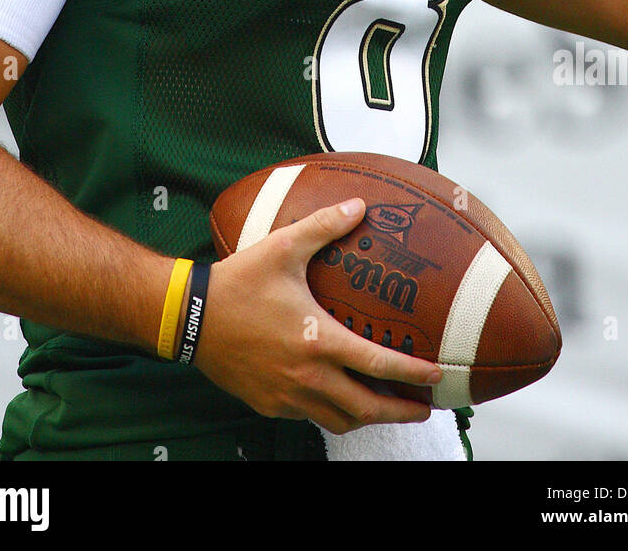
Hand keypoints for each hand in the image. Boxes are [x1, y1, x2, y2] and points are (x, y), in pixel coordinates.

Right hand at [194, 198, 440, 433]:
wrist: (190, 316)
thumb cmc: (239, 281)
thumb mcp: (283, 247)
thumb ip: (324, 227)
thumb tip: (359, 206)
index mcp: (319, 340)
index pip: (378, 366)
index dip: (412, 375)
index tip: (437, 377)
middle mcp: (307, 376)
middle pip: (366, 409)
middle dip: (400, 412)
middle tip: (422, 408)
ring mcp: (286, 395)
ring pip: (338, 420)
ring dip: (365, 416)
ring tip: (383, 406)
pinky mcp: (268, 404)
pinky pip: (308, 417)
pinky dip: (329, 412)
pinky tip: (334, 396)